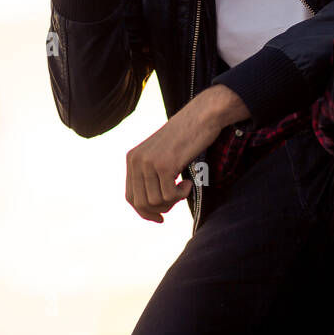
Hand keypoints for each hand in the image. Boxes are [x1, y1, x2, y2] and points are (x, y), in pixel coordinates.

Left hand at [125, 85, 248, 222]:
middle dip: (159, 209)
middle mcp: (136, 160)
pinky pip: (168, 195)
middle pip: (140, 202)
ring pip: (154, 201)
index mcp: (132, 158)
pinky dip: (181, 195)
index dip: (144, 212)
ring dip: (172, 201)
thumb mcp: (162, 154)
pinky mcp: (164, 165)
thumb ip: (152, 174)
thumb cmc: (187, 136)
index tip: (159, 218)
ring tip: (184, 187)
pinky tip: (189, 183)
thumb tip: (152, 207)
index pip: (131, 196)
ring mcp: (149, 163)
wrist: (202, 116)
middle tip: (176, 201)